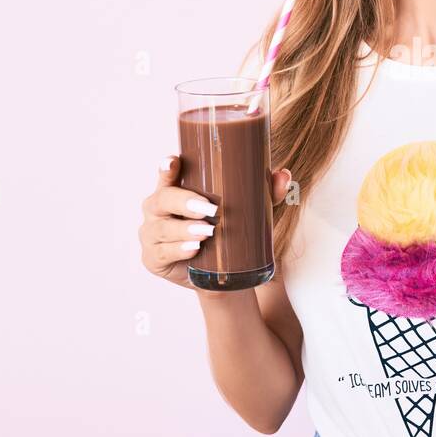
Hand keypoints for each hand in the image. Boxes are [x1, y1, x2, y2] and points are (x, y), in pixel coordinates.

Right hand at [138, 155, 292, 289]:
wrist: (223, 274)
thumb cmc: (228, 232)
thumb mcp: (248, 211)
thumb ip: (265, 193)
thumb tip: (283, 175)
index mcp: (175, 190)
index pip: (166, 174)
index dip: (167, 168)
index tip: (174, 161)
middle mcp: (158, 209)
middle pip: (162, 200)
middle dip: (184, 203)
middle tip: (210, 209)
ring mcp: (152, 234)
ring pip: (162, 228)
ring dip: (184, 230)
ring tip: (207, 231)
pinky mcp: (153, 259)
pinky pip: (162, 253)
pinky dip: (178, 250)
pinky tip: (193, 250)